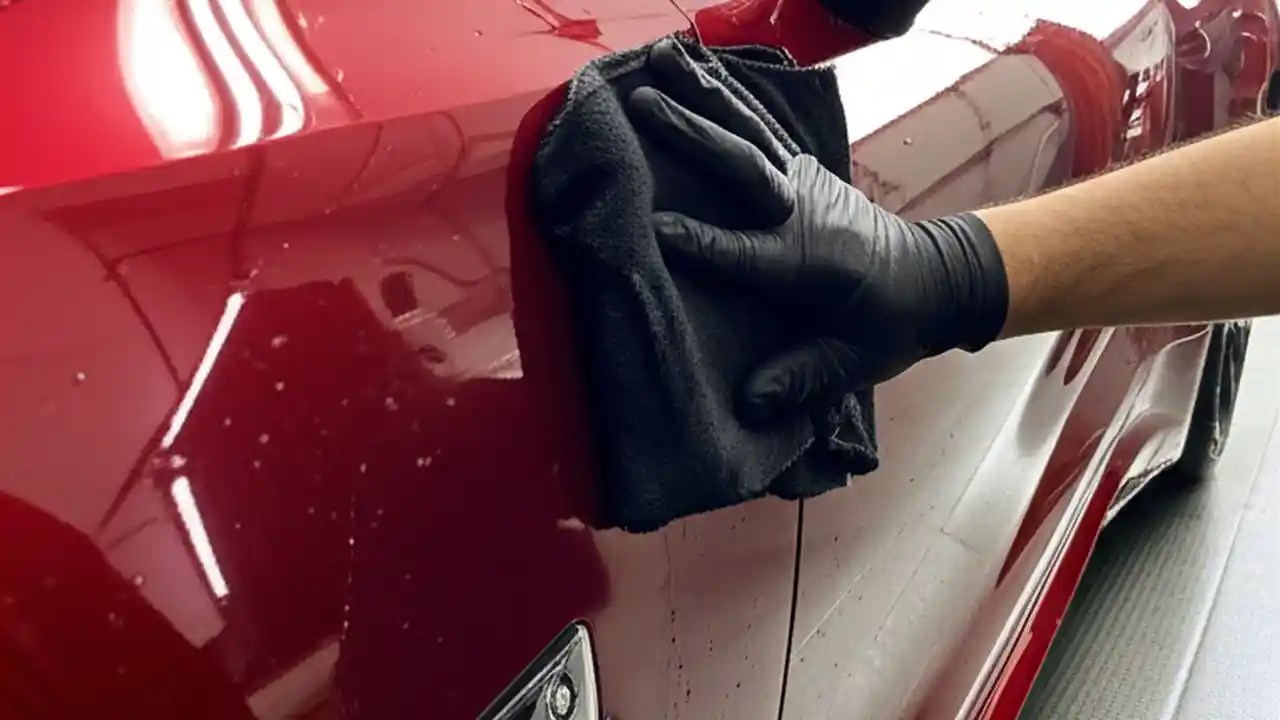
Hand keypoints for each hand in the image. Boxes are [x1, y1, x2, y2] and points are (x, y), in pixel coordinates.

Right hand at [627, 47, 1008, 423]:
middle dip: (692, 135)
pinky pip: (759, 129)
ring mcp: (803, 184)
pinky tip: (696, 69)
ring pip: (748, 133)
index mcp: (809, 263)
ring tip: (661, 60)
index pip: (745, 252)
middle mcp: (803, 212)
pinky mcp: (802, 171)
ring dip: (704, 96)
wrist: (934, 277)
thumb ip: (802, 377)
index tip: (656, 228)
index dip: (702, 243)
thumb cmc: (888, 325)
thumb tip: (750, 404)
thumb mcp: (854, 362)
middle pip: (742, 169)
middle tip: (643, 104)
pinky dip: (728, 96)